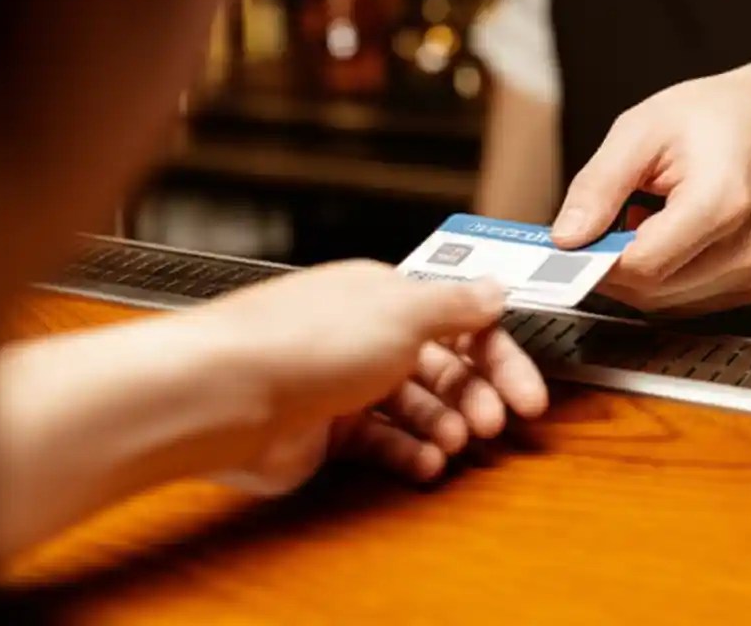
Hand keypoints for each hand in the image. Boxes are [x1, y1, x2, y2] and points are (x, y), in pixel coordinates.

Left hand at [184, 260, 547, 492]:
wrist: (224, 396)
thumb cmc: (302, 342)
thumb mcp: (403, 311)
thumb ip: (457, 304)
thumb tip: (497, 289)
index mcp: (385, 297)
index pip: (461, 323)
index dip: (499, 357)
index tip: (527, 392)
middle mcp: (365, 336)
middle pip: (442, 368)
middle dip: (475, 396)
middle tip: (496, 421)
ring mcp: (344, 384)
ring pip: (414, 408)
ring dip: (444, 426)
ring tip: (457, 443)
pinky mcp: (326, 431)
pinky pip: (383, 442)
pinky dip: (409, 453)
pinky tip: (424, 463)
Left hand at [549, 63, 750, 315]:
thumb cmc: (714, 118)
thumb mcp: (639, 130)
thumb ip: (598, 187)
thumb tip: (565, 240)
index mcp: (721, 204)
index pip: (641, 266)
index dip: (596, 258)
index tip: (572, 240)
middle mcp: (744, 248)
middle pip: (649, 290)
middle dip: (612, 264)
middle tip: (604, 221)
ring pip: (662, 302)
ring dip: (636, 272)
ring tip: (644, 220)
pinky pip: (683, 301)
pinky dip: (662, 277)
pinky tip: (668, 237)